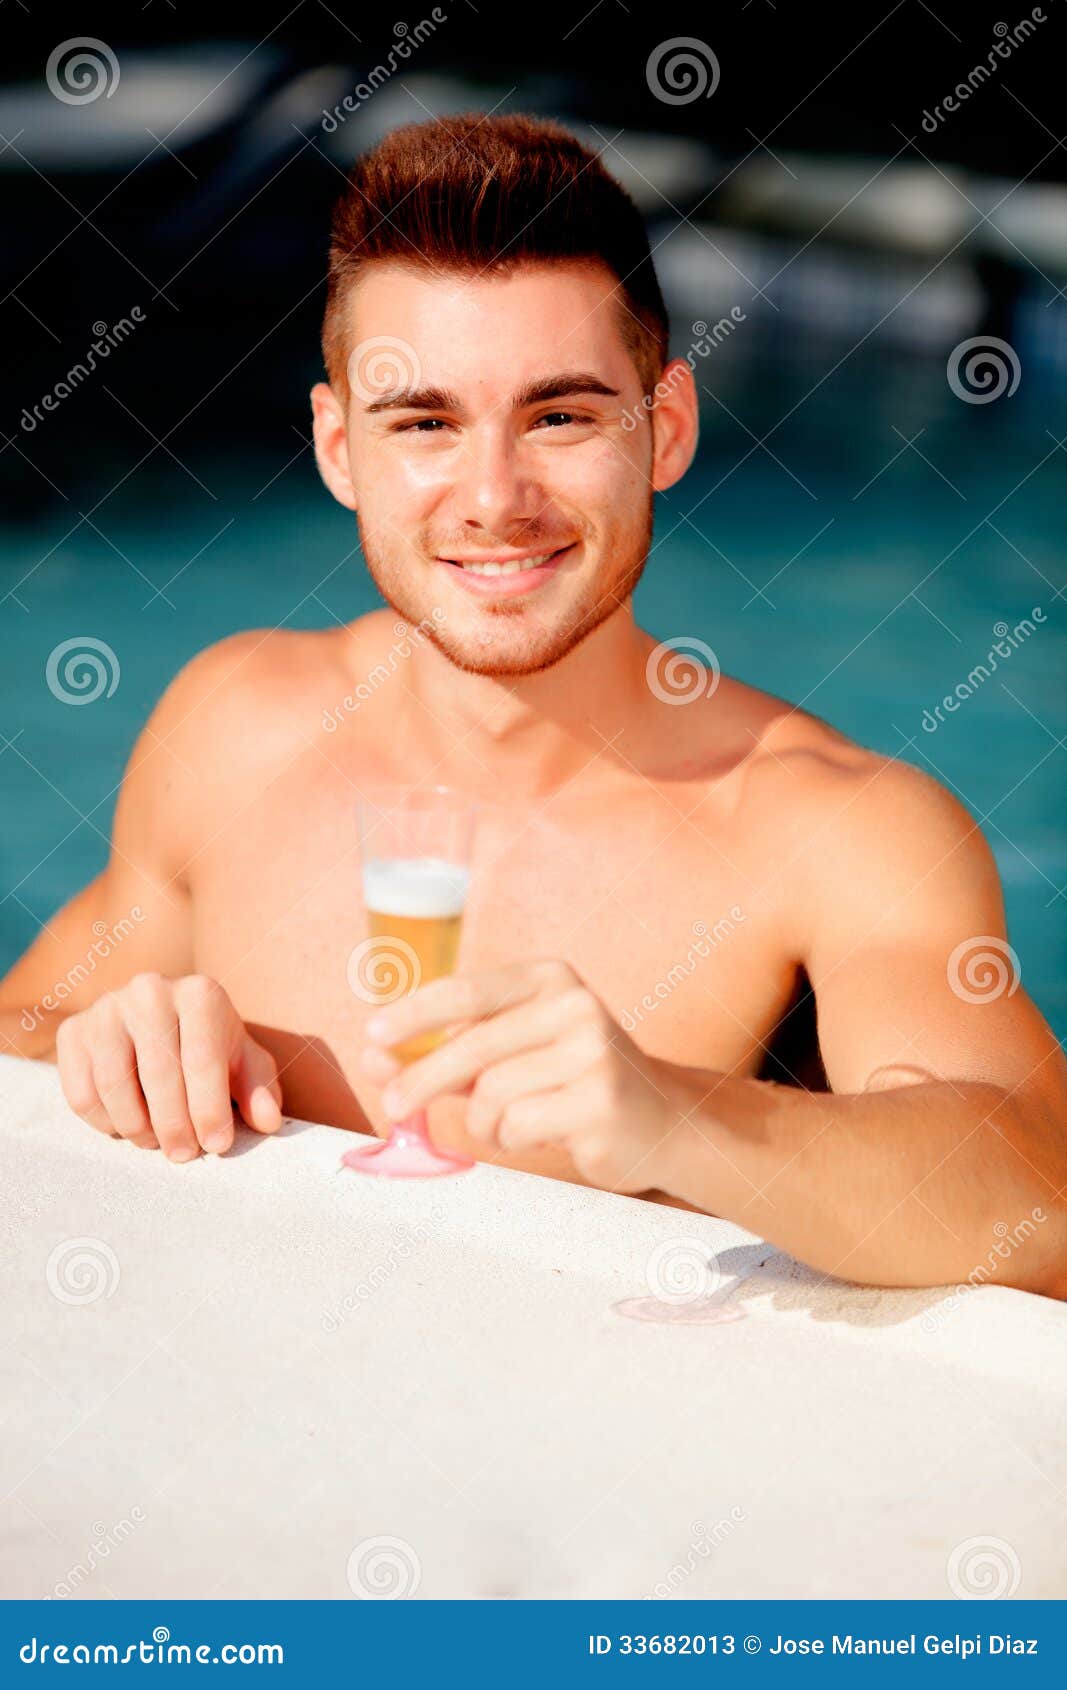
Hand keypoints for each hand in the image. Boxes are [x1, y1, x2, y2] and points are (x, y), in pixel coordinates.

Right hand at [55, 973, 282, 1160]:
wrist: (161, 1019)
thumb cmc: (208, 1046)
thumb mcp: (243, 1062)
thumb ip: (258, 1090)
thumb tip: (266, 1121)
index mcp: (199, 993)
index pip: (203, 1059)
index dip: (209, 1109)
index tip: (216, 1144)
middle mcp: (150, 990)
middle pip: (159, 1075)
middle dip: (176, 1126)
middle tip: (185, 1154)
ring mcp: (107, 1009)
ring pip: (116, 1086)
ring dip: (138, 1128)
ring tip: (157, 1142)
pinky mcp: (73, 1032)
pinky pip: (83, 1093)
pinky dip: (105, 1123)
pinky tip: (127, 1125)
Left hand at [360, 959, 679, 1192]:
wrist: (661, 1120)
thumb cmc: (571, 1082)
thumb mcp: (517, 1051)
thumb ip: (451, 1052)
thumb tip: (376, 1059)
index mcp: (550, 978)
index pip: (467, 991)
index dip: (413, 1014)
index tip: (373, 1034)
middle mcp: (575, 1004)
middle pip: (472, 1045)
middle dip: (422, 1080)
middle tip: (393, 1106)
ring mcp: (593, 1052)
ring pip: (492, 1094)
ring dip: (485, 1122)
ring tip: (509, 1125)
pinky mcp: (600, 1101)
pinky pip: (519, 1126)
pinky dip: (512, 1140)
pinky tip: (540, 1137)